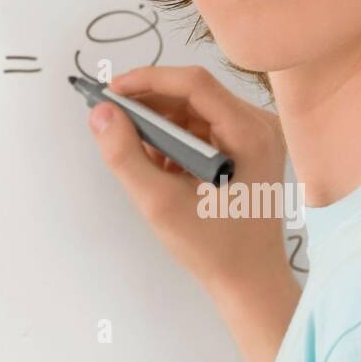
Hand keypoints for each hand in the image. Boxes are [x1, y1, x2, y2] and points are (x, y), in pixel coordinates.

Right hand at [87, 65, 291, 298]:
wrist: (250, 281)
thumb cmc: (213, 247)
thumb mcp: (160, 203)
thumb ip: (125, 156)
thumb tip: (101, 113)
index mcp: (250, 134)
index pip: (194, 84)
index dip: (148, 80)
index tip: (110, 93)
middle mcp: (259, 124)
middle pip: (194, 92)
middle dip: (149, 102)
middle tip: (111, 116)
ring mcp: (255, 134)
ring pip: (194, 106)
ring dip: (159, 120)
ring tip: (134, 147)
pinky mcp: (246, 145)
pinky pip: (201, 123)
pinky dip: (172, 135)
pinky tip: (157, 160)